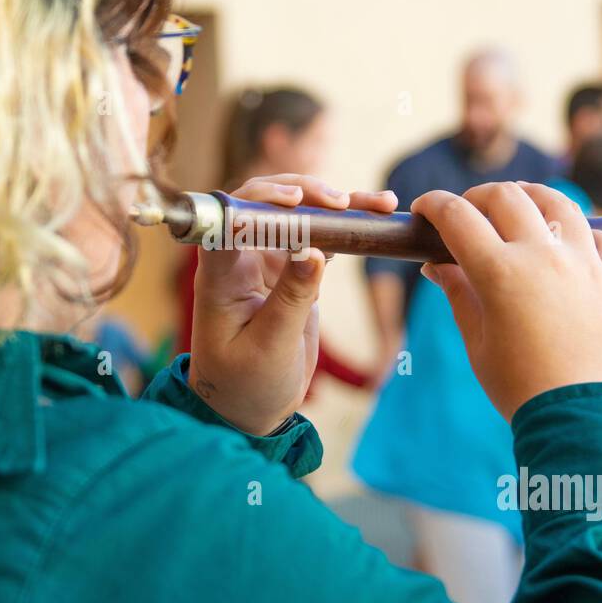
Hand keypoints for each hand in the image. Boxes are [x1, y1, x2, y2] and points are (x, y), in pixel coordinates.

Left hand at [188, 175, 395, 433]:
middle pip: (269, 204)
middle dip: (307, 193)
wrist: (248, 409)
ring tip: (379, 204)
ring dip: (336, 204)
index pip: (232, 218)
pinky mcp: (294, 272)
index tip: (297, 199)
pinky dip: (347, 227)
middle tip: (344, 202)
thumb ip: (291, 299)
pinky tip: (378, 216)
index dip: (261, 200)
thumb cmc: (244, 384)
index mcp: (221, 274)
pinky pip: (320, 238)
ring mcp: (269, 261)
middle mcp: (242, 259)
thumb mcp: (270, 347)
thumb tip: (313, 252)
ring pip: (300, 216)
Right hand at [414, 181, 601, 420]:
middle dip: (476, 197)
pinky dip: (578, 233)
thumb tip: (437, 266)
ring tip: (516, 210)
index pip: (457, 216)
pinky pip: (599, 236)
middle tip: (466, 214)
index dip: (433, 205)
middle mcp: (544, 256)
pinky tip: (567, 247)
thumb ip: (458, 295)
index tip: (424, 211)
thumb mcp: (478, 345)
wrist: (588, 421)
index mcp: (500, 274)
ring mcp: (585, 263)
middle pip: (505, 196)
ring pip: (557, 201)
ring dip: (529, 198)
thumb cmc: (523, 390)